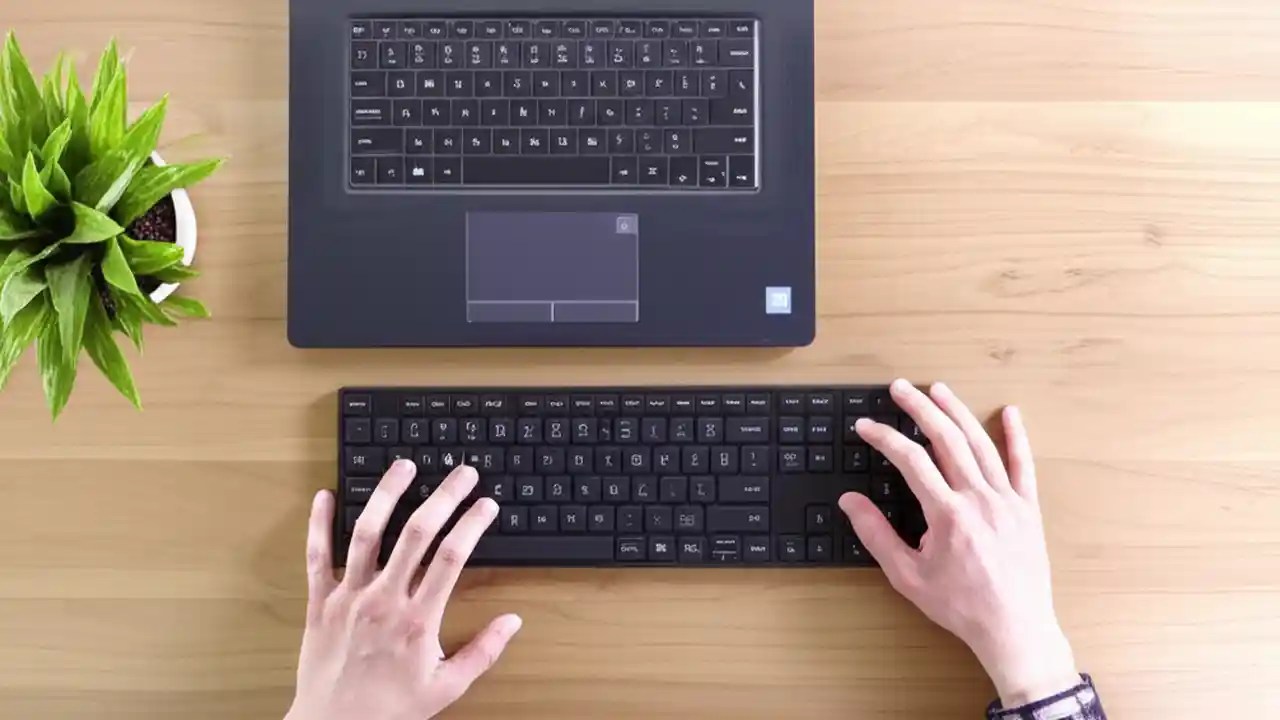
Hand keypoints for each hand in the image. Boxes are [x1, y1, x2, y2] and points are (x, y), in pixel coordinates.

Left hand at [287, 461, 520, 719]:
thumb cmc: (389, 712)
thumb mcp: (447, 688)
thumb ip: (483, 652)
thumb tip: (513, 622)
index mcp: (418, 620)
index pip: (452, 557)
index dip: (472, 524)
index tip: (486, 505)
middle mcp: (384, 600)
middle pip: (417, 534)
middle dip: (443, 496)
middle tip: (461, 472)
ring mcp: (349, 598)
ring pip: (367, 534)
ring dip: (386, 495)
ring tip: (403, 467)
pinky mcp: (319, 603)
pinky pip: (317, 556)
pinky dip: (319, 524)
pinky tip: (325, 496)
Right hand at [839, 380, 1078, 707]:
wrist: (1014, 628)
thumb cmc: (961, 606)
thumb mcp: (907, 575)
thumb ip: (876, 534)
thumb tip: (850, 502)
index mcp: (948, 514)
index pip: (910, 461)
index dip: (885, 438)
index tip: (867, 427)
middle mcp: (979, 499)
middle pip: (946, 439)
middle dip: (920, 408)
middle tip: (901, 388)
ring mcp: (1007, 501)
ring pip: (981, 444)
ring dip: (958, 412)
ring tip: (939, 390)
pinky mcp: (1028, 509)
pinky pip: (1023, 465)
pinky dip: (1017, 437)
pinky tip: (1010, 413)